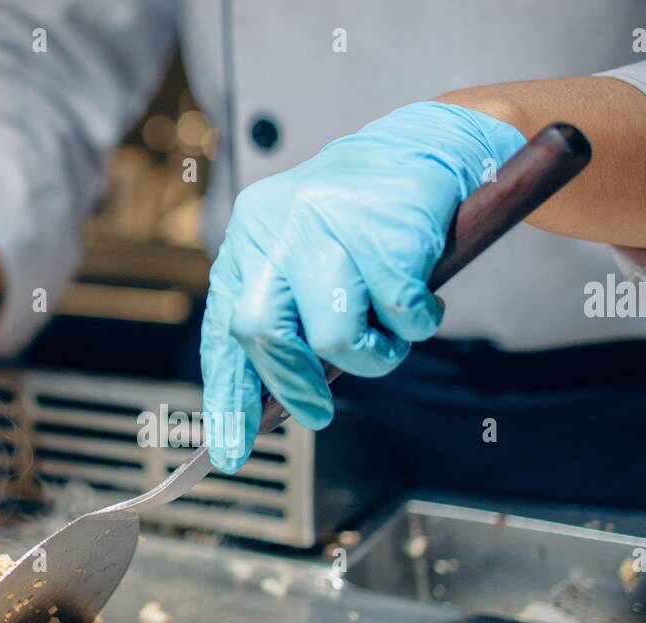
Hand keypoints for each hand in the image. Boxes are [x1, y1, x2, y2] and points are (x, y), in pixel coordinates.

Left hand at [199, 101, 525, 471]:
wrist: (422, 146)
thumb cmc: (359, 219)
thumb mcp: (302, 258)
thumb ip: (284, 320)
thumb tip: (274, 403)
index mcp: (249, 240)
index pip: (223, 332)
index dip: (226, 398)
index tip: (230, 452)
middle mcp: (277, 229)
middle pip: (262, 333)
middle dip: (294, 385)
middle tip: (319, 412)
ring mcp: (329, 229)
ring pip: (334, 339)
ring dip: (372, 356)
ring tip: (390, 334)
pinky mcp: (384, 236)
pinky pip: (399, 319)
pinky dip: (416, 325)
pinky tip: (422, 300)